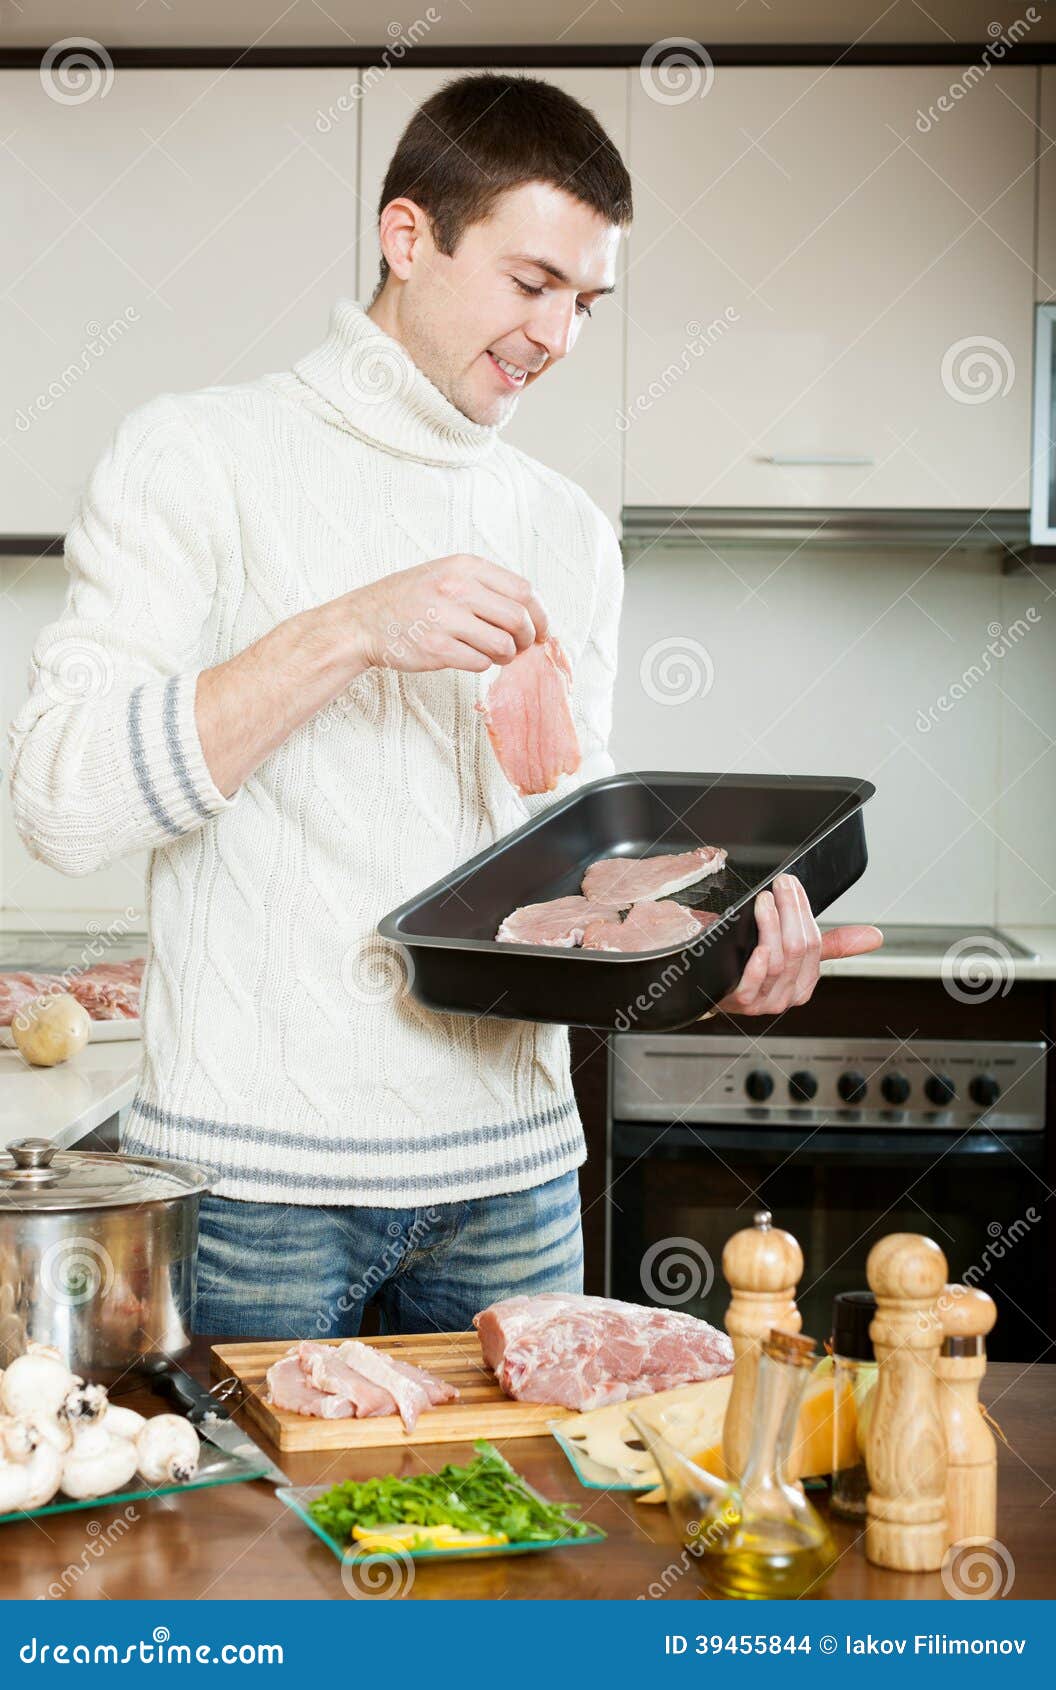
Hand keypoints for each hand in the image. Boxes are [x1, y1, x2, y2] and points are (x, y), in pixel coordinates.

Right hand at [345, 554, 548, 673]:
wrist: (363, 621)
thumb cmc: (408, 599)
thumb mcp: (445, 573)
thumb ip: (484, 585)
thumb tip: (530, 611)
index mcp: (464, 566)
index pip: (523, 590)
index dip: (540, 614)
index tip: (541, 629)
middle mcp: (457, 588)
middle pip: (519, 618)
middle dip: (529, 638)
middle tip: (523, 646)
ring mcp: (446, 619)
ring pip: (503, 644)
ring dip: (507, 655)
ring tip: (495, 654)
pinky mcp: (437, 649)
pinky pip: (480, 663)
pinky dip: (482, 664)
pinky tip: (469, 657)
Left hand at [712, 873, 882, 1016]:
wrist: (715, 993)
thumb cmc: (755, 970)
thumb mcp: (794, 955)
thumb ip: (832, 945)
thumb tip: (876, 937)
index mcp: (805, 982)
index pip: (816, 943)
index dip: (804, 910)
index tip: (793, 884)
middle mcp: (788, 994)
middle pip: (798, 949)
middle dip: (791, 911)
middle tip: (781, 884)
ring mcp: (764, 1000)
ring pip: (778, 962)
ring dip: (772, 927)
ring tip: (765, 901)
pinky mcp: (740, 1003)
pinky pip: (754, 985)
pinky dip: (758, 965)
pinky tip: (758, 947)